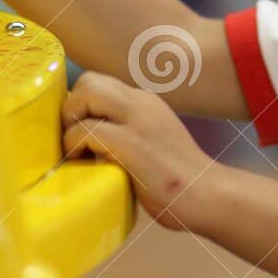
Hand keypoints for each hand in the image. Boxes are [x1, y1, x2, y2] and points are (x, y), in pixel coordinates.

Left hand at [61, 71, 217, 230]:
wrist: (207, 196)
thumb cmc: (179, 182)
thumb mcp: (153, 144)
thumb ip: (127, 134)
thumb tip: (90, 144)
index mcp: (147, 103)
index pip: (101, 84)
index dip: (81, 105)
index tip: (79, 134)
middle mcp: (142, 103)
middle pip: (89, 81)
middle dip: (72, 108)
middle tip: (74, 140)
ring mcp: (138, 120)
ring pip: (85, 95)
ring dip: (70, 124)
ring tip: (76, 152)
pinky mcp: (131, 144)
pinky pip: (85, 130)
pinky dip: (74, 146)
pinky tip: (84, 165)